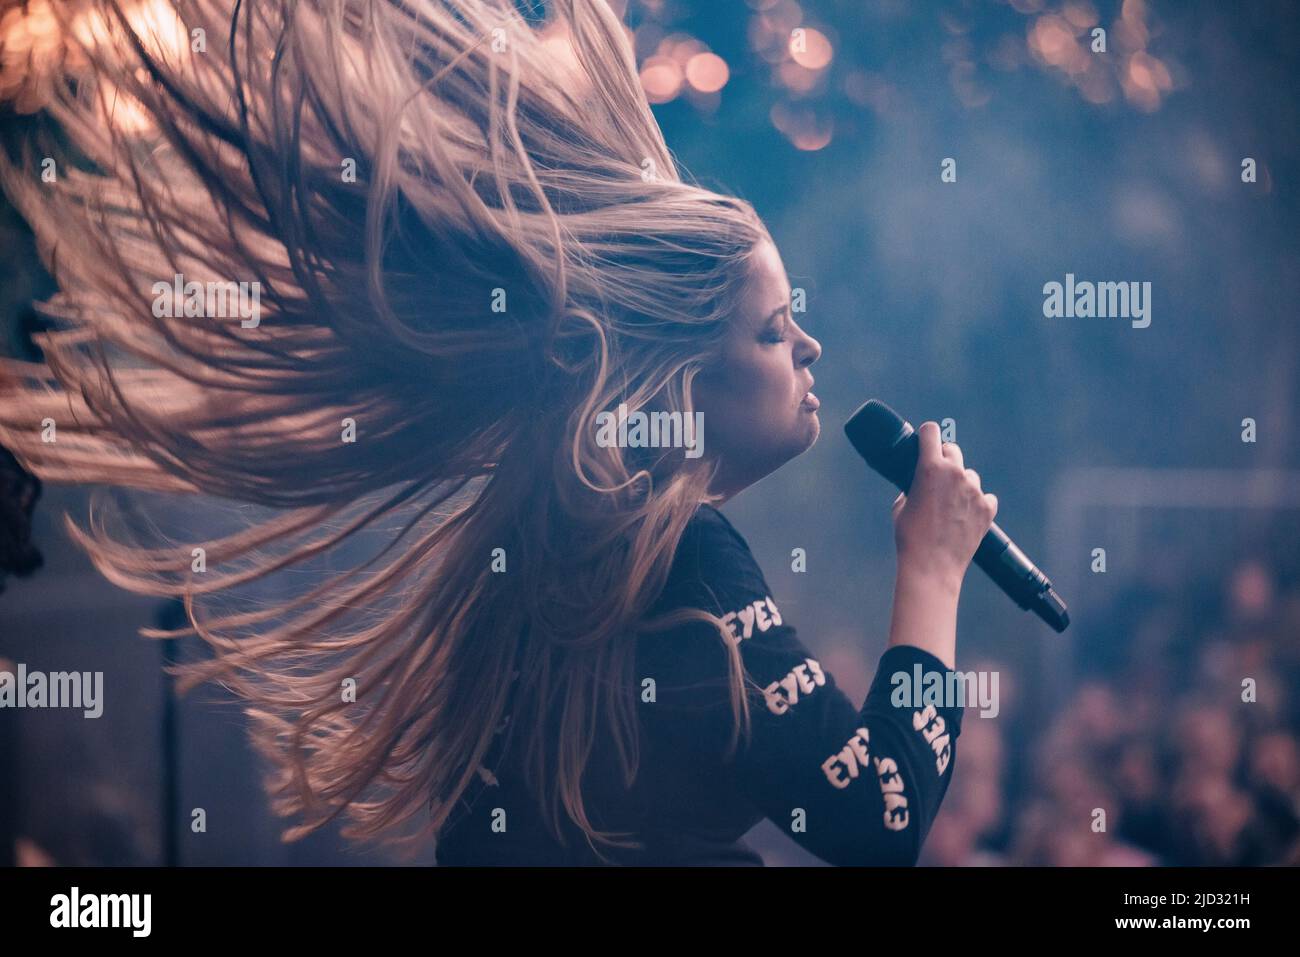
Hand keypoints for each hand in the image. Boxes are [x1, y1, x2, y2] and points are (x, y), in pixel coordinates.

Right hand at [890, 421, 997, 593]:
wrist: (932, 566)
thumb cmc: (910, 538)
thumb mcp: (900, 507)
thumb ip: (910, 488)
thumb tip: (916, 484)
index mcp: (929, 468)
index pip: (931, 432)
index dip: (927, 435)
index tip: (926, 441)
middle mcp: (955, 474)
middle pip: (953, 450)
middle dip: (944, 459)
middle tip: (937, 475)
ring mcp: (975, 491)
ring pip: (970, 475)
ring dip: (961, 483)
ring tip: (950, 505)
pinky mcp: (988, 508)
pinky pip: (986, 497)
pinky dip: (978, 503)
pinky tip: (966, 516)